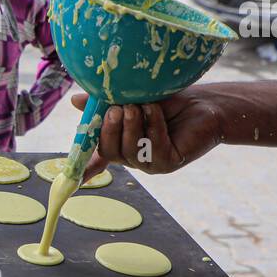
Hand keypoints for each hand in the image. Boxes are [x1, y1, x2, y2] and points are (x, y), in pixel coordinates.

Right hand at [69, 90, 224, 177]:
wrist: (206, 102)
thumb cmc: (170, 99)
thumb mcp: (132, 96)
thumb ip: (106, 101)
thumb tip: (75, 101)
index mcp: (121, 142)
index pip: (97, 157)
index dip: (83, 167)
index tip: (70, 181)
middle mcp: (133, 157)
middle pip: (108, 150)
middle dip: (109, 130)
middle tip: (117, 109)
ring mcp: (150, 163)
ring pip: (129, 150)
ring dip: (132, 125)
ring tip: (140, 105)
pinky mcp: (168, 164)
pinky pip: (152, 148)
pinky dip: (152, 126)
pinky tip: (155, 110)